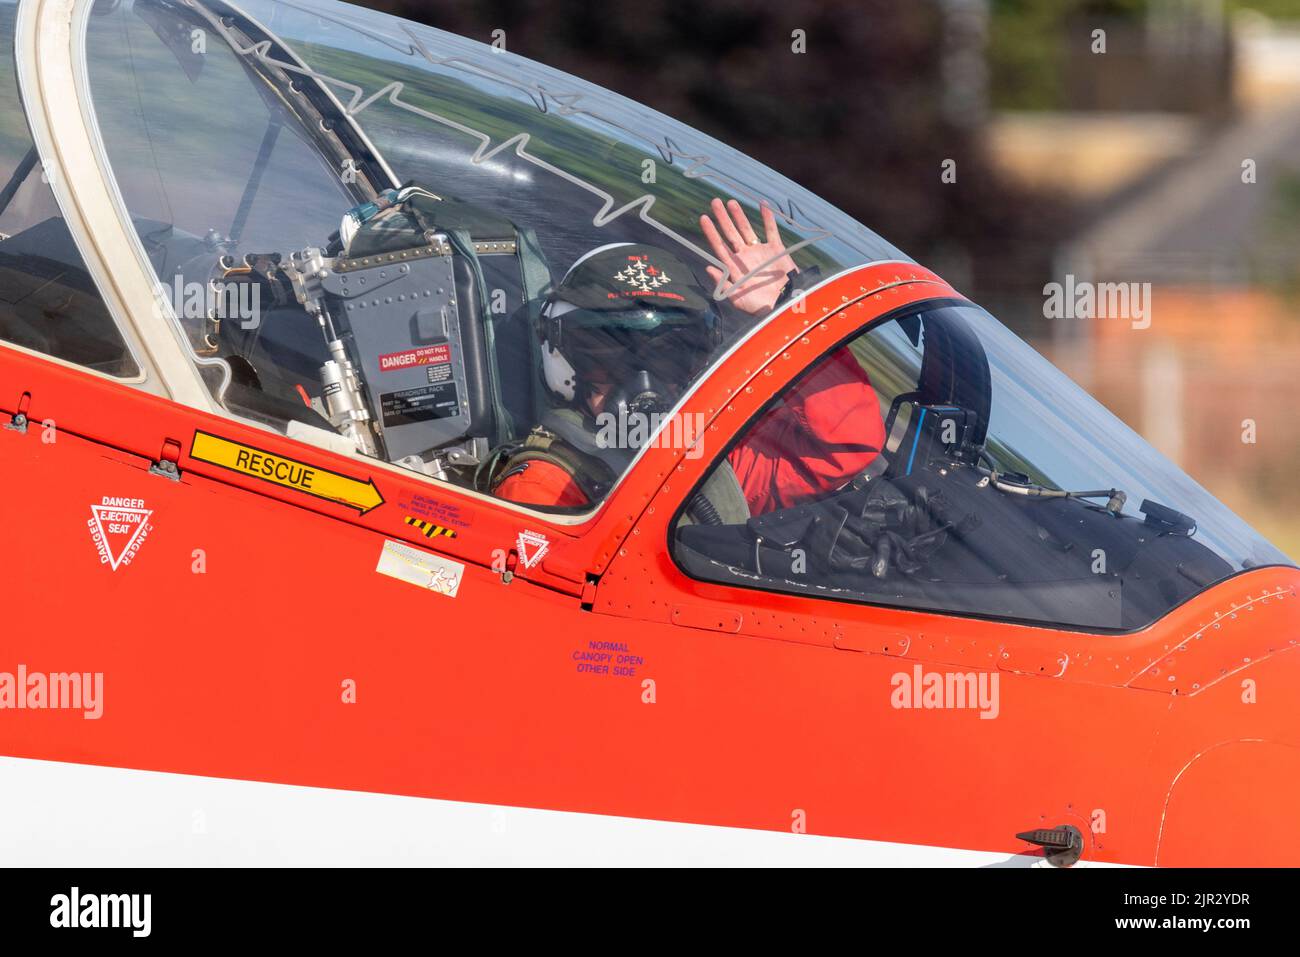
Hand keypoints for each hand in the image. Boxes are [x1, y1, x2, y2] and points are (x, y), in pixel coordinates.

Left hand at [700, 198, 798, 315]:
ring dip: (739, 216)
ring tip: (731, 202)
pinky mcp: (776, 250)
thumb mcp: (737, 298)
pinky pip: (771, 231)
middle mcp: (745, 257)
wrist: (785, 305)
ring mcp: (760, 252)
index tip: (704, 218)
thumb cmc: (760, 306)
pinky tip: (763, 205)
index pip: (719, 246)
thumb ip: (723, 283)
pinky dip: (768, 218)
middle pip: (730, 234)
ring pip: (747, 229)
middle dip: (722, 218)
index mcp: (735, 267)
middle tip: (714, 202)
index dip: (711, 232)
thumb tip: (708, 268)